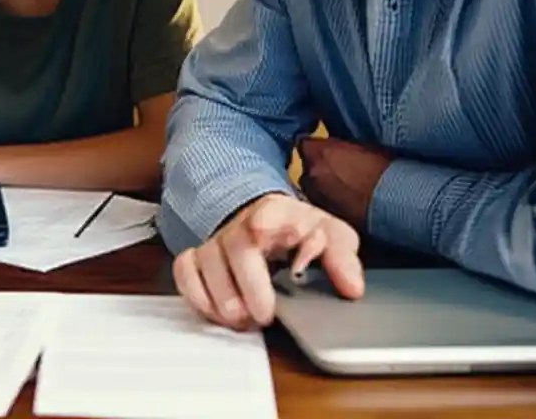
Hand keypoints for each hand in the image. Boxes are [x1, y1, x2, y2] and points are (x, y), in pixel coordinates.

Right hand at [173, 194, 363, 329]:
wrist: (269, 222)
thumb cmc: (300, 232)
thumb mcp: (332, 236)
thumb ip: (343, 258)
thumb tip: (350, 287)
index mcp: (275, 214)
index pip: (264, 219)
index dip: (264, 240)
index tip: (276, 276)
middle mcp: (240, 225)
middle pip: (233, 249)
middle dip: (246, 290)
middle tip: (263, 317)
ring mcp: (215, 240)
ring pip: (203, 264)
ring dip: (221, 300)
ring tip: (243, 321)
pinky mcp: (198, 257)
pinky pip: (184, 272)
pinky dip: (196, 296)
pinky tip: (217, 313)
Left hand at [297, 138, 392, 227]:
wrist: (393, 203)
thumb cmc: (384, 171)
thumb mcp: (363, 148)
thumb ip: (341, 147)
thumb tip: (336, 148)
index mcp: (319, 153)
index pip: (305, 144)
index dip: (317, 148)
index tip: (326, 150)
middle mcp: (310, 174)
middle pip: (307, 166)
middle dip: (318, 167)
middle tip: (337, 170)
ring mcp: (313, 196)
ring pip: (311, 186)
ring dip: (321, 185)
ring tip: (342, 188)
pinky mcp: (323, 214)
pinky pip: (320, 202)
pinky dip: (328, 200)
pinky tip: (344, 201)